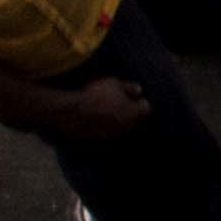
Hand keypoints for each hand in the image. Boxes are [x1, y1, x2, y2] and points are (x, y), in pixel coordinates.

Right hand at [38, 79, 153, 140]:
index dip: (141, 102)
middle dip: (131, 111)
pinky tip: (97, 115)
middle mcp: (127, 126)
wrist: (73, 112)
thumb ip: (129, 87)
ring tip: (107, 107)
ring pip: (122, 125)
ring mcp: (114, 133)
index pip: (146, 109)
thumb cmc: (96, 95)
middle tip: (121, 101)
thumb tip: (138, 90)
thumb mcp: (114, 83)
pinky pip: (108, 130)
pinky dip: (106, 124)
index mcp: (135, 112)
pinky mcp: (101, 137)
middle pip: (135, 119)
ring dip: (118, 118)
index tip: (136, 97)